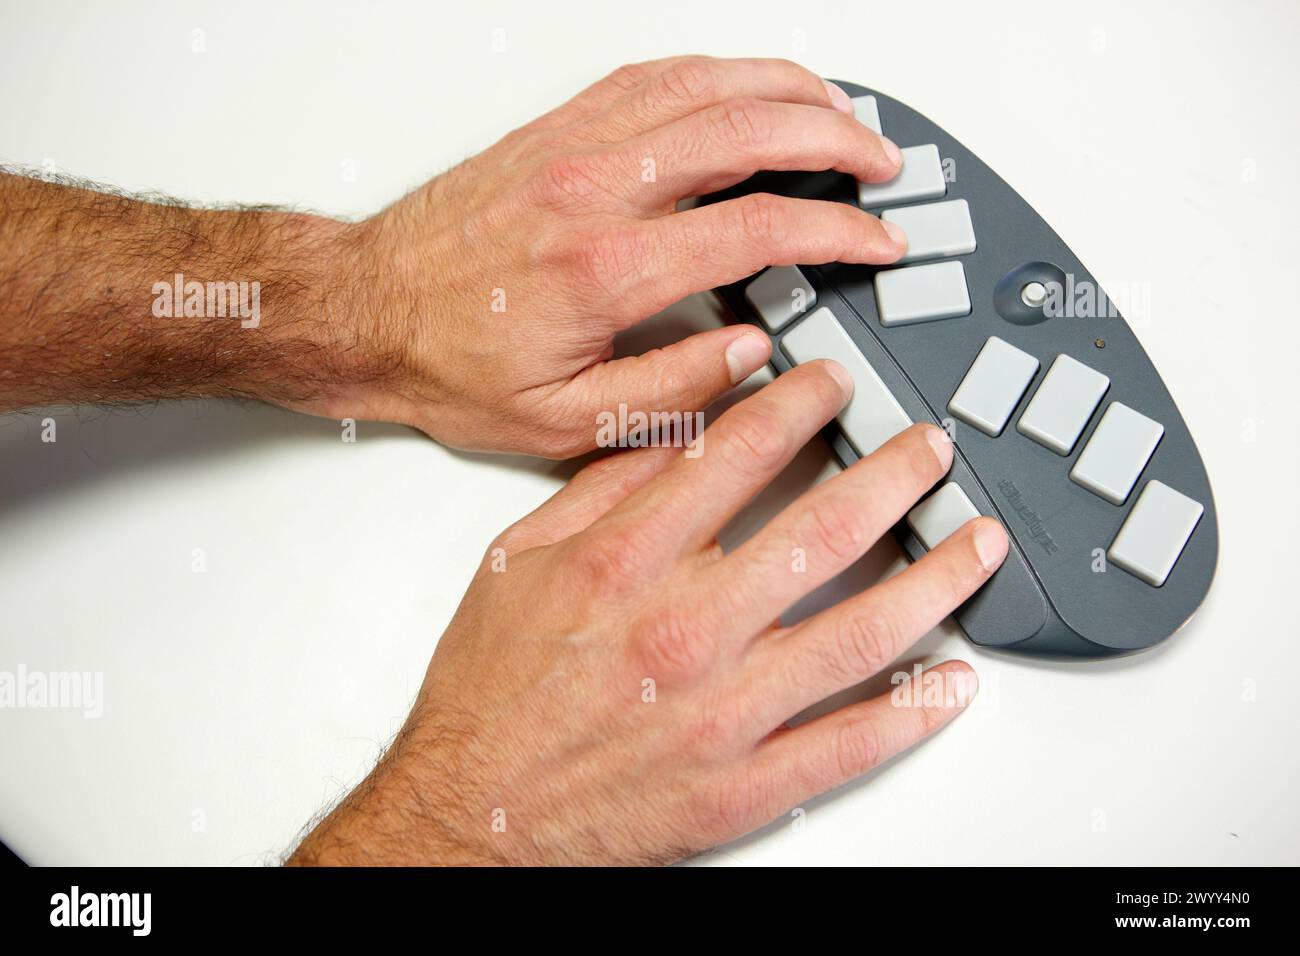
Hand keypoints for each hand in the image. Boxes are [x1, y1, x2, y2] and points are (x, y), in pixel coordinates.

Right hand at [287, 361, 1008, 864]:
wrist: (474, 813)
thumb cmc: (491, 693)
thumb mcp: (517, 560)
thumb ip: (602, 493)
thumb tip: (680, 436)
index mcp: (627, 565)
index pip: (740, 456)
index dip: (801, 404)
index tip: (834, 383)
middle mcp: (686, 629)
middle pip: (825, 529)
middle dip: (894, 473)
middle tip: (929, 449)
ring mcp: (723, 712)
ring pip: (863, 631)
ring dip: (937, 578)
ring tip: (977, 542)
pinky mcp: (741, 784)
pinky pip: (849, 746)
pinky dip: (913, 713)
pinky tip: (952, 682)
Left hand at [318, 56, 906, 456]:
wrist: (367, 311)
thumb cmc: (449, 364)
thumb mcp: (565, 422)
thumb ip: (671, 391)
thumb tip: (750, 355)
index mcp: (605, 268)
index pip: (756, 227)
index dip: (836, 230)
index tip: (877, 241)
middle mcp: (593, 191)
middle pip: (745, 131)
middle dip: (834, 138)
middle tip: (882, 161)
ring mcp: (572, 148)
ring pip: (703, 86)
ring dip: (786, 88)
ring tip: (840, 108)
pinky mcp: (553, 131)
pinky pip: (649, 77)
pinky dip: (715, 71)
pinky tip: (747, 83)